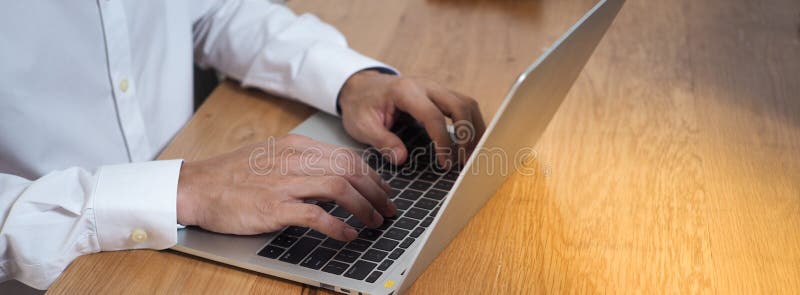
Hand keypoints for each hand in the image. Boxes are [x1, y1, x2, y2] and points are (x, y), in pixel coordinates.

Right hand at [176, 134, 396, 240]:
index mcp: (295, 145)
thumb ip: (302, 163)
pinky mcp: (273, 207)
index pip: (346, 156)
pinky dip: (339, 226)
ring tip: (374, 222)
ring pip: (339, 187)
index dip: (371, 176)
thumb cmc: (231, 176)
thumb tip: (337, 178)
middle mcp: (293, 159)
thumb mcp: (271, 157)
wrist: (196, 187)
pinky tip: (349, 234)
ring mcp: (283, 182)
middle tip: (387, 209)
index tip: (383, 191)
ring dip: (364, 207)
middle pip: (350, 169)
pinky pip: (316, 215)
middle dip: (376, 192)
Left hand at [338, 70, 485, 167]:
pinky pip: (463, 105)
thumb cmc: (361, 105)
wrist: (360, 86)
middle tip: (465, 161)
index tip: (446, 163)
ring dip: (474, 129)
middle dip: (468, 134)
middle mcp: (425, 85)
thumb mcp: (362, 126)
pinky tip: (469, 143)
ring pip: (467, 103)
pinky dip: (471, 124)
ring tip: (472, 154)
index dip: (444, 142)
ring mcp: (435, 88)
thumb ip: (382, 141)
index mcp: (405, 92)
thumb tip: (401, 158)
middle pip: (460, 105)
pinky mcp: (439, 94)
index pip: (434, 116)